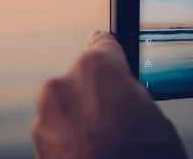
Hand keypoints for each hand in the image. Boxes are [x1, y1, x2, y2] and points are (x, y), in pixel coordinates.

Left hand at [31, 30, 187, 158]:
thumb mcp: (156, 120)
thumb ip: (131, 95)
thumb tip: (122, 95)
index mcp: (96, 70)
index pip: (101, 44)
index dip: (107, 50)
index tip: (102, 46)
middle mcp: (63, 87)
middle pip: (81, 81)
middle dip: (94, 96)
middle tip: (117, 121)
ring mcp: (46, 119)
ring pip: (65, 109)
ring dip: (79, 121)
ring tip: (105, 145)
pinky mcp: (37, 146)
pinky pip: (56, 134)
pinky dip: (69, 142)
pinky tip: (91, 155)